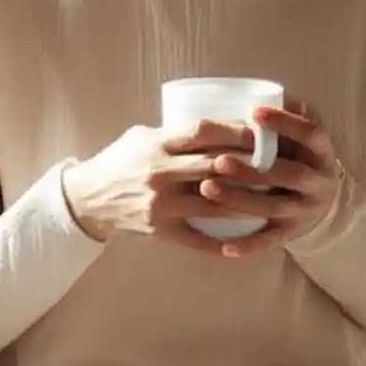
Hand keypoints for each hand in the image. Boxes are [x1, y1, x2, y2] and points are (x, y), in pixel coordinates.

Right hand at [62, 121, 255, 253]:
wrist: (87, 200)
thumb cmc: (118, 163)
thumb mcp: (141, 137)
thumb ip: (174, 133)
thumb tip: (219, 124)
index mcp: (157, 145)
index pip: (203, 132)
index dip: (235, 131)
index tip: (260, 131)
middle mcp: (160, 173)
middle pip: (215, 166)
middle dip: (250, 165)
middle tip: (277, 163)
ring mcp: (162, 204)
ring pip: (215, 202)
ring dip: (247, 201)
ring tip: (272, 198)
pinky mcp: (162, 230)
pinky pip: (200, 239)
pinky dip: (225, 241)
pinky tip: (249, 238)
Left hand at [199, 100, 340, 257]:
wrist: (323, 203)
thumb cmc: (303, 159)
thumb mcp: (305, 138)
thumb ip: (293, 118)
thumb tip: (283, 96)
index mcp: (324, 155)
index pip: (311, 134)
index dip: (286, 123)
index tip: (255, 113)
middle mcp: (318, 184)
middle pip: (289, 175)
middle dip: (254, 169)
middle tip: (219, 160)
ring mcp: (305, 211)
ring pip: (272, 208)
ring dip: (239, 199)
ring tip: (207, 188)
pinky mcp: (291, 233)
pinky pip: (268, 241)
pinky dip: (247, 246)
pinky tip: (224, 248)